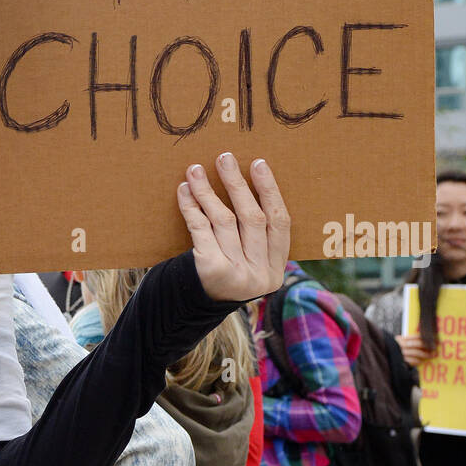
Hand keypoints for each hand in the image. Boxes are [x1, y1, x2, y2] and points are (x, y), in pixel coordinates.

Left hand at [177, 153, 289, 302]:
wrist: (193, 307)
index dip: (270, 191)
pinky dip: (191, 207)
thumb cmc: (224, 274)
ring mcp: (236, 274)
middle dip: (237, 184)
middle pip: (252, 218)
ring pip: (223, 221)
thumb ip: (257, 236)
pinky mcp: (210, 270)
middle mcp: (260, 274)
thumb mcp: (249, 262)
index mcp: (276, 270)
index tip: (259, 164)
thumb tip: (251, 181)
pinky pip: (200, 230)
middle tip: (224, 158)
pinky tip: (184, 191)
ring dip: (207, 191)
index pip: (280, 223)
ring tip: (195, 170)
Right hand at [397, 334, 435, 366]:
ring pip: (416, 352)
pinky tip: (421, 361)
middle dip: (427, 346)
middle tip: (435, 348)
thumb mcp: (400, 343)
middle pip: (417, 343)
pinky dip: (418, 361)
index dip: (426, 338)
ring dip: (425, 354)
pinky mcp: (401, 360)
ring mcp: (401, 353)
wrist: (386, 358)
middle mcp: (401, 345)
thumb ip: (410, 341)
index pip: (416, 336)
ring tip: (431, 355)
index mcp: (401, 339)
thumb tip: (425, 340)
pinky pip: (412, 360)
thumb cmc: (396, 350)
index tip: (434, 340)